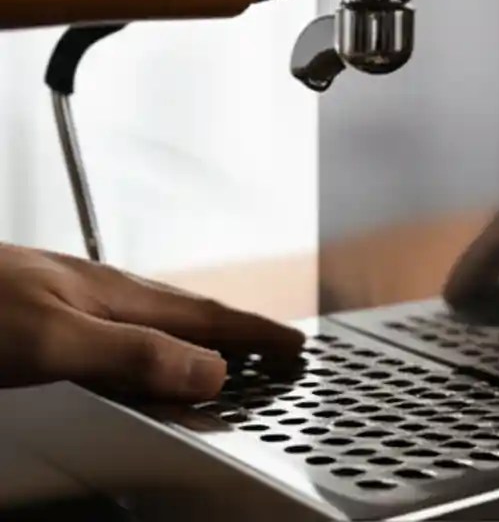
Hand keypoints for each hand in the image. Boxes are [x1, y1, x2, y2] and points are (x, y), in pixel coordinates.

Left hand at [0, 242, 303, 401]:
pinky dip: (148, 358)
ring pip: (152, 328)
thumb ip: (133, 353)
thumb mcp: (52, 337)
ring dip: (194, 345)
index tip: (294, 346)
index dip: (254, 333)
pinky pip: (118, 342)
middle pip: (185, 317)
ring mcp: (68, 307)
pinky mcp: (38, 325)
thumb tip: (209, 371)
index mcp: (112, 294)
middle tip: (274, 354)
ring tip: (223, 362)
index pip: (204, 315)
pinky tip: (134, 366)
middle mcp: (97, 296)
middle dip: (236, 336)